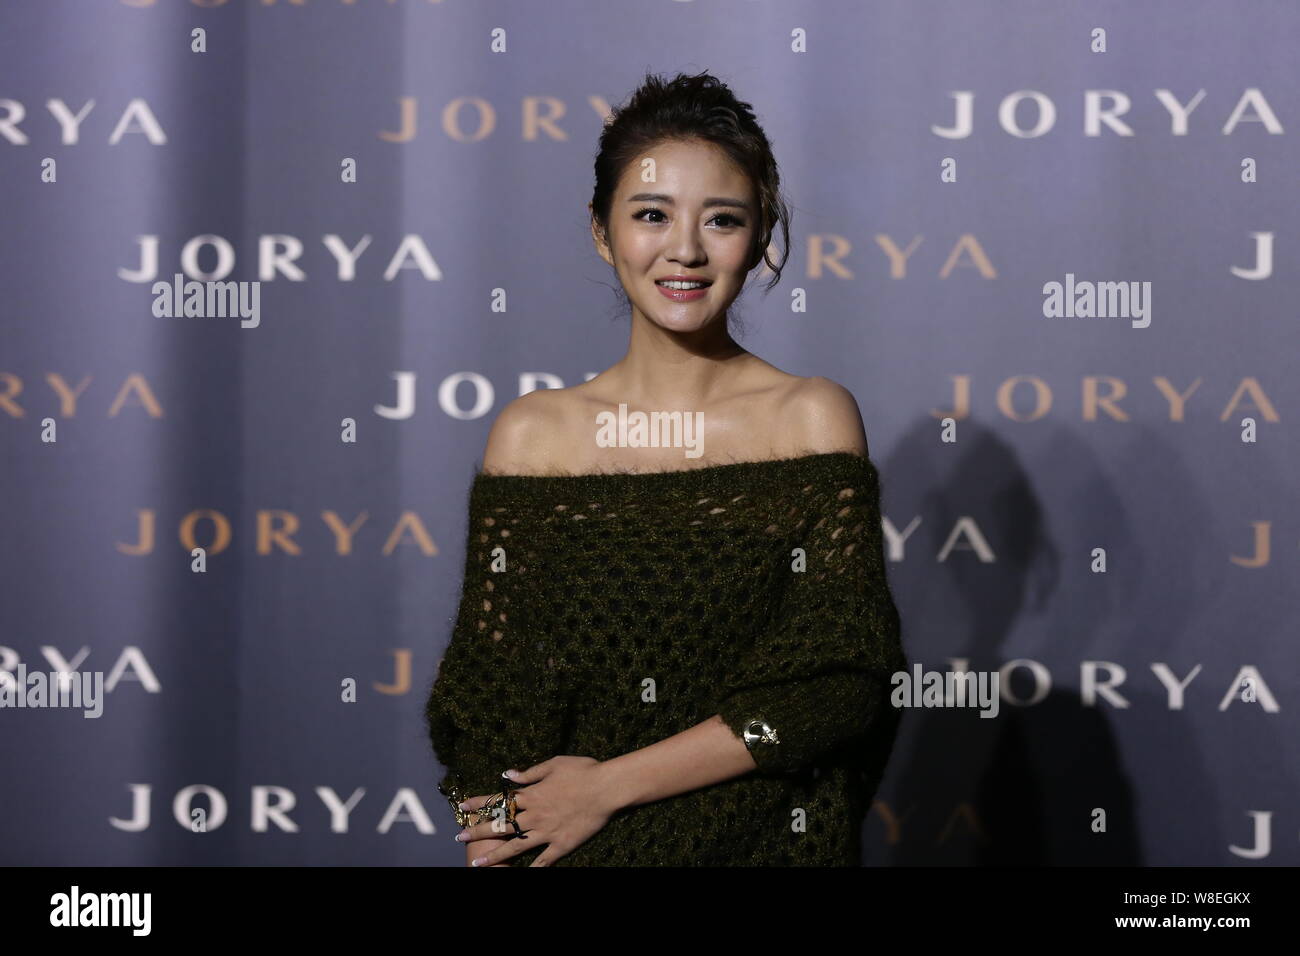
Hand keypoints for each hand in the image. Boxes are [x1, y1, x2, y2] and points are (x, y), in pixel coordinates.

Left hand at [456, 756, 618, 866]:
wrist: (607, 788)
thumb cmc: (583, 771)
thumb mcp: (554, 764)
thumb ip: (529, 772)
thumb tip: (507, 774)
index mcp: (531, 794)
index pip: (498, 800)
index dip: (478, 803)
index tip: (462, 807)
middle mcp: (534, 815)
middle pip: (500, 826)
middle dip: (478, 832)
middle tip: (460, 839)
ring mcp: (547, 832)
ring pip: (515, 847)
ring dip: (495, 856)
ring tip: (478, 864)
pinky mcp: (562, 844)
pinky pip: (544, 860)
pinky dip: (533, 868)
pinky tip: (524, 875)